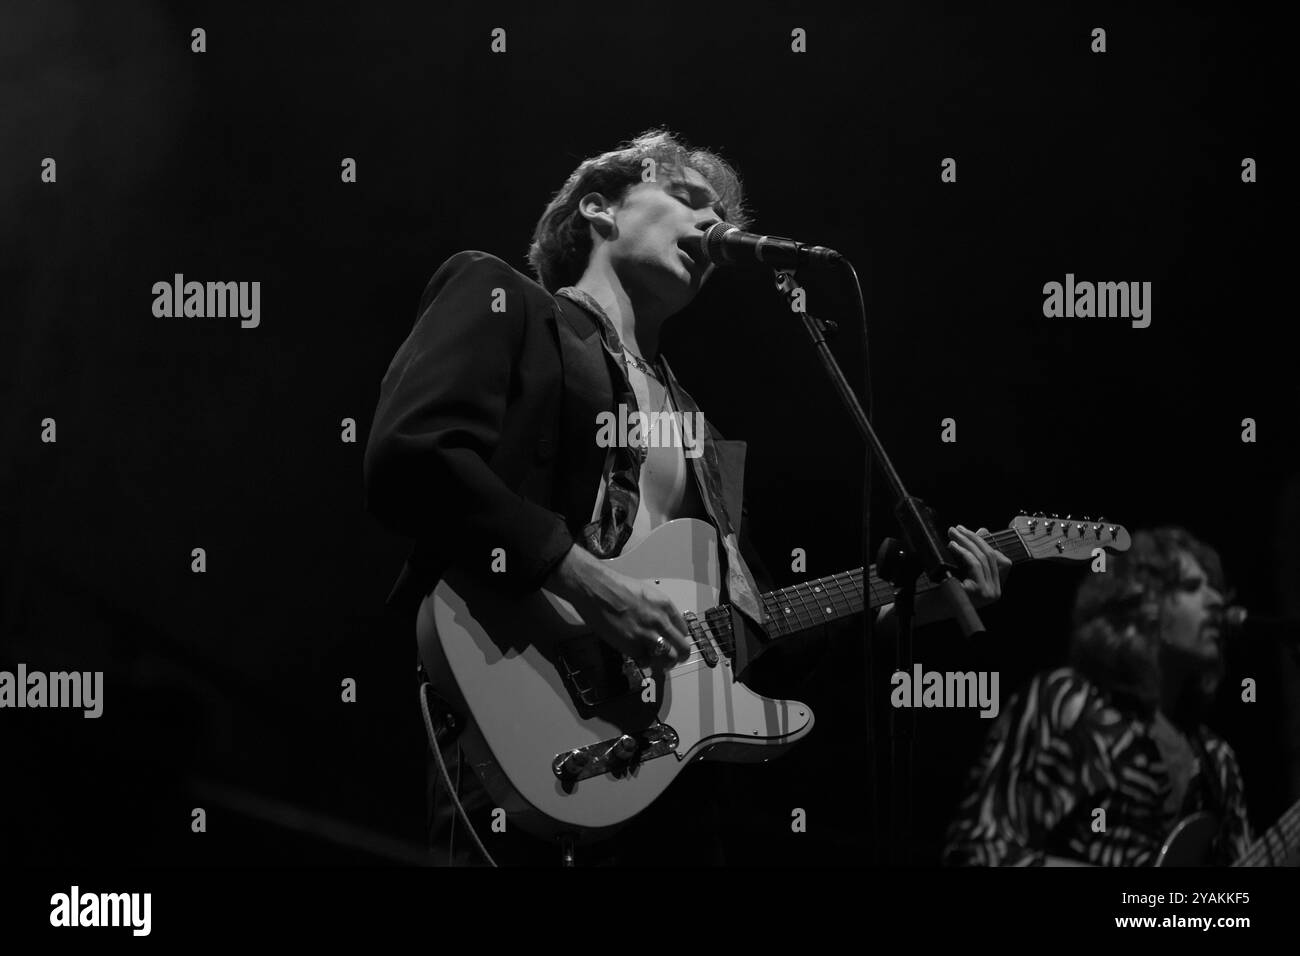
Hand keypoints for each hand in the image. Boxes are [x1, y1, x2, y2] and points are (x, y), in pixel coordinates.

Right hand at [545, 546, 692, 667]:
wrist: (595, 588)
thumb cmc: (616, 586)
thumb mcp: (645, 593)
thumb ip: (657, 609)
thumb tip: (662, 622)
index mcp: (665, 606)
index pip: (684, 630)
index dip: (679, 638)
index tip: (674, 641)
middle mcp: (660, 622)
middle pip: (682, 648)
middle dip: (680, 656)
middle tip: (675, 659)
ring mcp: (647, 635)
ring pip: (668, 659)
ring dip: (665, 663)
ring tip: (660, 663)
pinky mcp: (631, 646)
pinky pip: (646, 661)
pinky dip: (645, 662)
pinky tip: (640, 657)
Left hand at [948, 525, 1010, 607]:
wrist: (928, 609)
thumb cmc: (943, 591)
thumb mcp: (962, 571)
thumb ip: (973, 554)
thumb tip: (982, 531)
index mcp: (994, 588)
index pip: (999, 560)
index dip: (984, 543)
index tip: (969, 532)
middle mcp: (995, 592)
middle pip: (989, 556)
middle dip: (973, 538)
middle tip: (958, 528)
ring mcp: (988, 593)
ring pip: (982, 559)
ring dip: (966, 542)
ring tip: (953, 534)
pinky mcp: (977, 592)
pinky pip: (974, 565)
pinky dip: (964, 552)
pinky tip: (953, 545)